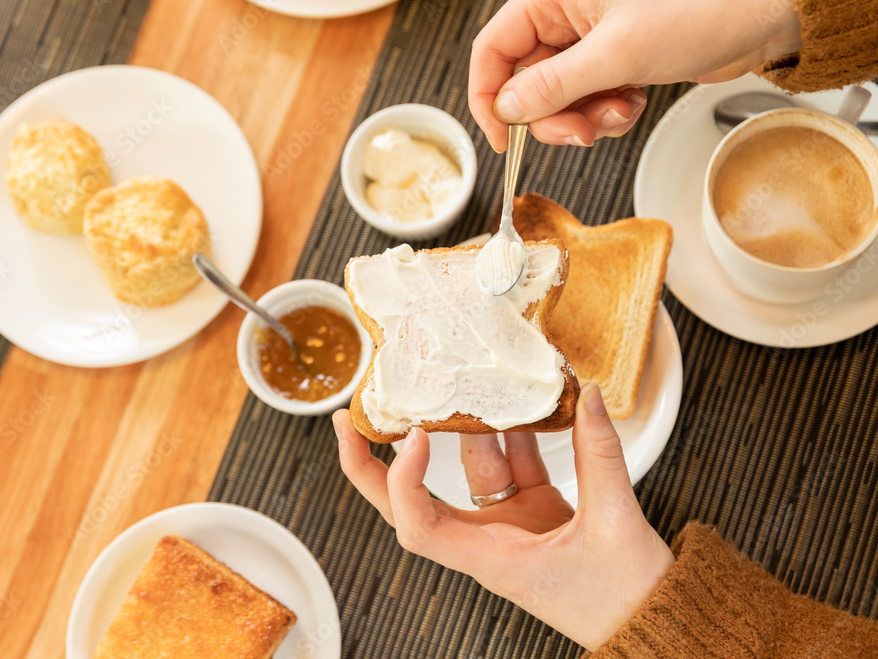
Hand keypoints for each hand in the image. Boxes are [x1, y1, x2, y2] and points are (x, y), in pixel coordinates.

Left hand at [334, 383, 674, 651]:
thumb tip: (588, 398)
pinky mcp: (534, 512)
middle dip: (376, 463)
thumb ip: (601, 454)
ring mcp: (508, 525)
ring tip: (457, 380)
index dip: (402, 482)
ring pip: (468, 471)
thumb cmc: (625, 600)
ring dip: (467, 426)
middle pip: (412, 502)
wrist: (654, 623)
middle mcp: (486, 541)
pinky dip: (517, 434)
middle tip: (349, 419)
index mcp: (490, 559)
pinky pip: (513, 464)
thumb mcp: (615, 524)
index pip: (417, 527)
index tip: (415, 435)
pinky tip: (522, 401)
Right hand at [469, 0, 801, 149]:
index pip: (495, 48)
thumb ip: (553, 85)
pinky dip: (607, 113)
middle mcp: (569, 16)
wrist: (763, 14)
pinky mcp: (618, 59)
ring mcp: (594, 40)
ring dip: (584, 118)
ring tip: (618, 112)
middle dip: (552, 116)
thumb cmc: (702, 7)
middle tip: (579, 132)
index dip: (490, 96)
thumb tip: (508, 108)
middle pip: (527, 80)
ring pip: (559, 97)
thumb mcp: (617, 53)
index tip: (502, 137)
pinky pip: (590, 99)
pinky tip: (632, 104)